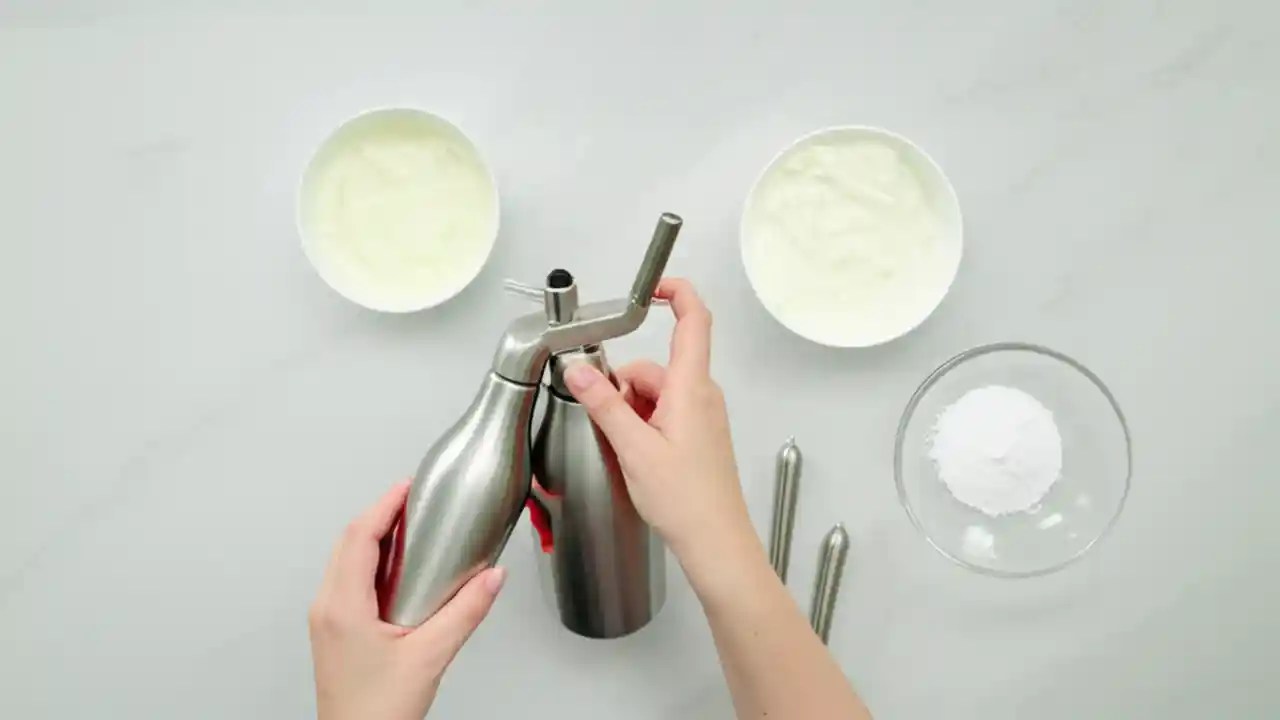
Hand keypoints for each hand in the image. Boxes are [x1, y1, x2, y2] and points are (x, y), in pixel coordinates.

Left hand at [309, 482, 504, 719]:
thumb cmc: (377, 713)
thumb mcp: (431, 657)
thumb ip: (465, 612)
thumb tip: (492, 577)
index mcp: (343, 606)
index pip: (359, 536)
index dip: (384, 505)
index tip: (407, 488)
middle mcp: (327, 608)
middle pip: (348, 542)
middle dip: (380, 516)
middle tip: (411, 502)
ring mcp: (326, 621)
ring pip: (345, 562)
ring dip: (374, 539)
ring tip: (408, 528)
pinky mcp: (334, 633)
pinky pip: (347, 582)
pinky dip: (370, 564)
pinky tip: (397, 572)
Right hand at [562, 278, 754, 565]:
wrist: (716, 542)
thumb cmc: (687, 501)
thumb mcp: (634, 449)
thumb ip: (604, 404)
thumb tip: (578, 370)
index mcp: (692, 387)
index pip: (693, 318)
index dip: (674, 292)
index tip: (648, 287)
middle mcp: (702, 395)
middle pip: (655, 365)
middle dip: (622, 385)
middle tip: (606, 420)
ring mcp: (702, 415)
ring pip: (655, 393)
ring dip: (630, 411)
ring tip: (624, 449)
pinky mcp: (698, 434)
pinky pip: (663, 413)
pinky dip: (642, 425)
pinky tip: (635, 456)